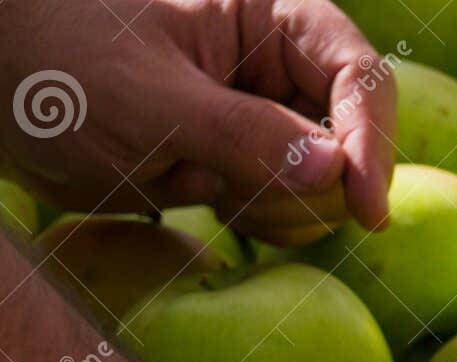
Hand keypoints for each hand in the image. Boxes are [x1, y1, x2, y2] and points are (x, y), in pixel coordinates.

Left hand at [0, 0, 394, 242]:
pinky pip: (286, 208)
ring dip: (276, 206)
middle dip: (316, 184)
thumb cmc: (55, 63)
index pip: (360, 79)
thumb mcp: (147, 101)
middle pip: (352, 141)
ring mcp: (264, 120)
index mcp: (270, 18)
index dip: (373, 145)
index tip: (367, 213)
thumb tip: (336, 173)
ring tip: (201, 187)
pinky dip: (257, 218)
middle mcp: (279, 68)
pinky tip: (198, 196)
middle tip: (242, 196)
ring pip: (323, 185)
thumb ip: (244, 136)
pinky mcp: (243, 164)